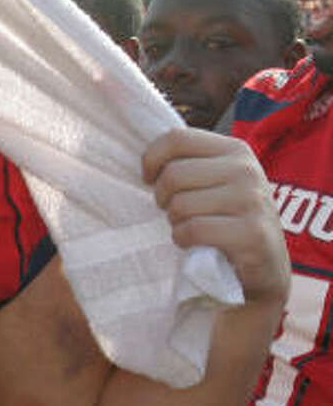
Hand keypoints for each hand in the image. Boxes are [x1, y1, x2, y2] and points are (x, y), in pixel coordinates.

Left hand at [143, 128, 288, 308]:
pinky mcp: (252, 234)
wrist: (265, 267)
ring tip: (191, 228)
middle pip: (173, 174)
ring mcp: (253, 201)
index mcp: (234, 150)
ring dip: (175, 223)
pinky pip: (194, 230)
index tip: (148, 179)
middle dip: (163, 198)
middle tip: (175, 212)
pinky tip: (195, 244)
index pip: (176, 138)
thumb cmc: (226, 220)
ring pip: (181, 204)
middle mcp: (247, 170)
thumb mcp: (213, 181)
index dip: (151, 159)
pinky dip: (184, 240)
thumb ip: (187, 162)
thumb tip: (141, 151)